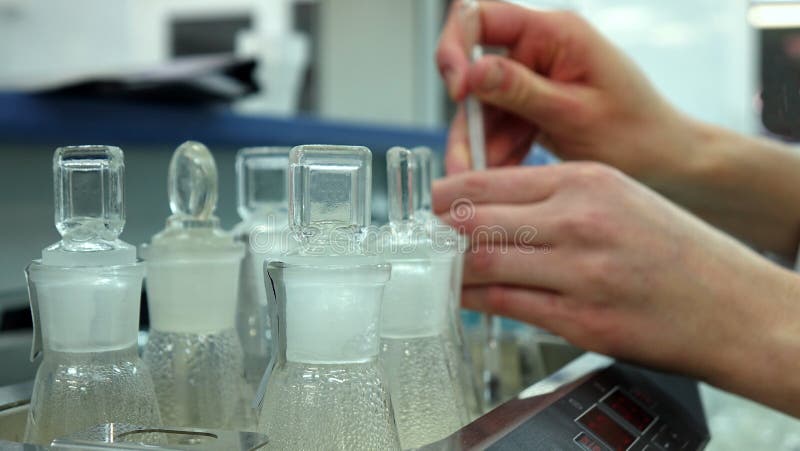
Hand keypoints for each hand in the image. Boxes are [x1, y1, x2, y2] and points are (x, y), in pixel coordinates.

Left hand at [433, 163, 799, 414]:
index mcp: (585, 180)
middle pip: (473, 220)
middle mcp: (578, 219)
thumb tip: (486, 209)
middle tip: (423, 243)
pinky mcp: (581, 320)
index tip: (430, 209)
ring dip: (449, 271)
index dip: (445, 197)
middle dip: (437, 234)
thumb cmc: (676, 250)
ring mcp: (579, 271)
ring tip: (436, 273)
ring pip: (481, 263)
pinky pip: (504, 305)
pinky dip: (474, 302)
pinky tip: (464, 301)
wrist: (734, 306)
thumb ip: (551, 199)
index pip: (485, 180)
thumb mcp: (617, 197)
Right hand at [436, 1, 695, 179]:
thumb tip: (471, 72)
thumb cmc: (636, 133)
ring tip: (483, 184)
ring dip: (479, 145)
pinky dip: (496, 152)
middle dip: (467, 120)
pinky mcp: (532, 106)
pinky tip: (501, 177)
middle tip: (463, 164)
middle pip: (475, 71)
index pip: (481, 16)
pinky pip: (499, 126)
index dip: (458, 48)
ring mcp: (534, 78)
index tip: (460, 92)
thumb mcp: (574, 114)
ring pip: (483, 107)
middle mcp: (539, 49)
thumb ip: (520, 91)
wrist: (666, 162)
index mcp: (555, 32)